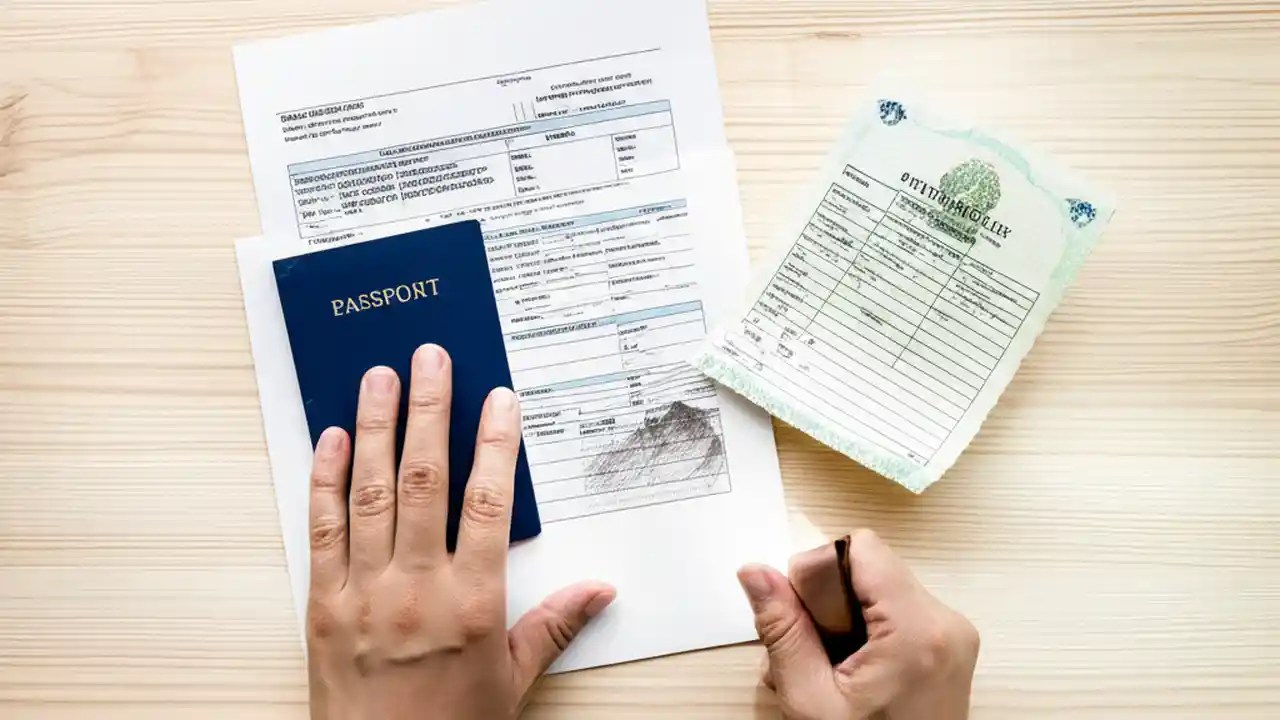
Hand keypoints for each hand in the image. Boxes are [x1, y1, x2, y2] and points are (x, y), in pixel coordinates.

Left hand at [306, 345, 615, 719]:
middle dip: (429, 410)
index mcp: (471, 603)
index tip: (498, 400)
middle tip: (431, 359)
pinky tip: (331, 441)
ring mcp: (362, 593)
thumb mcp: (512, 681)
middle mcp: (415, 588)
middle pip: (424, 479)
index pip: (486, 503)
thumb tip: (600, 590)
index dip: (494, 443)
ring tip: (379, 377)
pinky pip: (322, 531)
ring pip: (370, 492)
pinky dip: (326, 481)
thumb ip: (554, 626)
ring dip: (374, 428)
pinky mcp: (321, 605)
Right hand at [738, 530, 978, 719]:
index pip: (861, 547)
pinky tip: (847, 669)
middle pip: (868, 567)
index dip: (818, 571)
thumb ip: (784, 632)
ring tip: (824, 667)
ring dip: (839, 617)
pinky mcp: (949, 645)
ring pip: (878, 588)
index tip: (802, 620)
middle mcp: (946, 621)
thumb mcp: (811, 700)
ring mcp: (952, 634)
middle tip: (807, 652)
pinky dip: (863, 630)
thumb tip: (755, 573)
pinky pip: (896, 610)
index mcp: (918, 630)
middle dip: (824, 601)